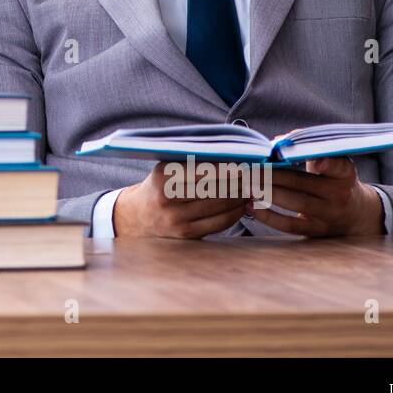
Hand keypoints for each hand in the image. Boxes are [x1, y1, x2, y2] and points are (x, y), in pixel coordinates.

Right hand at [112, 161, 250, 238]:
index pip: (201, 170)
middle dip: (237, 182)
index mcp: (162, 176)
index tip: (245, 164)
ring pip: (218, 206)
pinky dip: (234, 214)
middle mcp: (167, 198)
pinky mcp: (185, 235)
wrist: (138, 216)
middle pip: (212, 188)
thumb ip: (191, 162)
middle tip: (254, 176)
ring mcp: (176, 219)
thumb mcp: (165, 169)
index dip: (226, 168)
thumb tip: (230, 157)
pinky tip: (242, 205)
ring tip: (251, 188)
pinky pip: (217, 224)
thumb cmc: (159, 186)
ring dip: (238, 197)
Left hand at [250, 157, 384, 236]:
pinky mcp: (316, 230)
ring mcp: (328, 215)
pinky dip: (269, 217)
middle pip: (304, 183)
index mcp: (344, 174)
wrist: (355, 213)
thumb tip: (277, 142)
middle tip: (250, 169)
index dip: (326, 162)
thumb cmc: (332, 179)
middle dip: (273, 176)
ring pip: (297, 204)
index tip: (312, 157)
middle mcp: (339, 194)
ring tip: (248, 185)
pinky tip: (252, 207)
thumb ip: (309, 149)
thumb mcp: (331, 163)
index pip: (338, 166)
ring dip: (269, 194)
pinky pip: (291, 226)